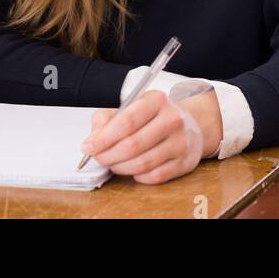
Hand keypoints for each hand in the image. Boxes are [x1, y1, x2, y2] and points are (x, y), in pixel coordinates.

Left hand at [82, 89, 213, 184]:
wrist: (190, 126)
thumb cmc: (153, 118)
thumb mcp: (131, 107)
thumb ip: (107, 118)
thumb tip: (94, 138)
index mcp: (156, 100)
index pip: (127, 121)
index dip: (104, 138)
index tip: (88, 147)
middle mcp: (172, 119)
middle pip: (133, 145)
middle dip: (109, 155)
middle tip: (99, 158)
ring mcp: (181, 142)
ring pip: (143, 163)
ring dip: (121, 168)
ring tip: (114, 164)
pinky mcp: (185, 162)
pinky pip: (155, 176)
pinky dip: (138, 176)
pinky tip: (133, 170)